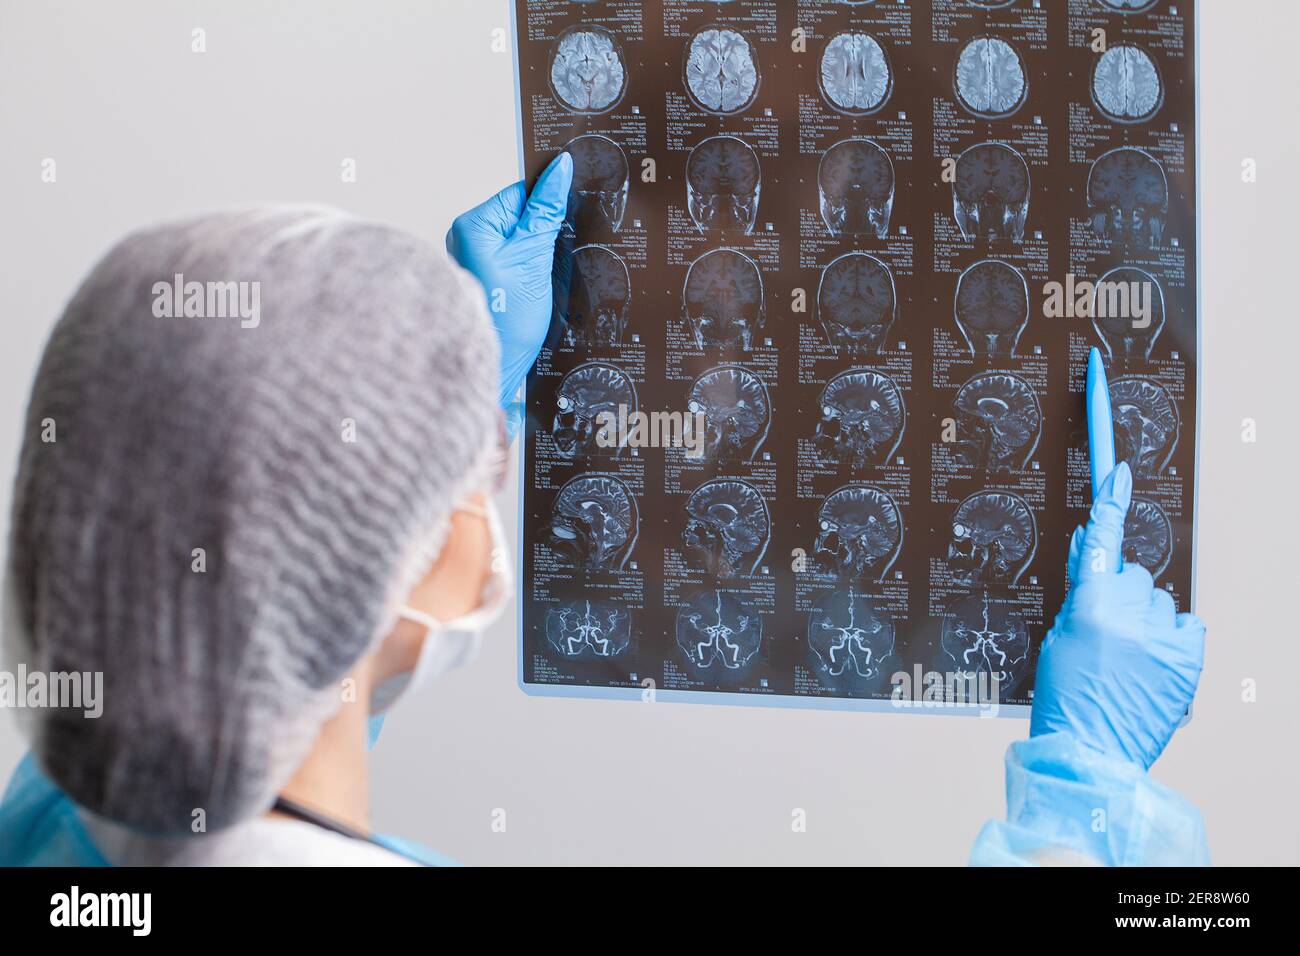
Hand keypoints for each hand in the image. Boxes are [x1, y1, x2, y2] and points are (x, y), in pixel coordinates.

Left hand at [446, 152, 572, 411]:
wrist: (496, 367)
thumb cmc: (508, 319)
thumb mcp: (534, 258)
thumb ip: (546, 212)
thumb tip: (560, 169)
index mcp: (474, 224)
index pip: (520, 193)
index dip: (548, 203)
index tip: (570, 216)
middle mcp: (467, 237)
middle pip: (519, 214)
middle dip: (544, 229)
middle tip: (555, 255)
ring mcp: (474, 258)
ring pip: (519, 237)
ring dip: (539, 251)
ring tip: (543, 276)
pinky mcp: (484, 276)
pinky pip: (513, 258)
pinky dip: (530, 267)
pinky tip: (536, 285)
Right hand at [1030, 462, 1205, 770]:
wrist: (1090, 753)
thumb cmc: (1064, 699)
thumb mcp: (1058, 637)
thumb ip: (1080, 592)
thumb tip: (1093, 546)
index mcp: (1089, 608)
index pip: (1103, 543)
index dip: (1111, 505)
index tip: (1120, 474)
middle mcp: (1130, 617)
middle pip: (1136, 575)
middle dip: (1124, 592)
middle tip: (1109, 628)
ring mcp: (1163, 639)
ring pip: (1162, 600)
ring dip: (1148, 618)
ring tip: (1129, 656)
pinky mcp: (1188, 660)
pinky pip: (1187, 625)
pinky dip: (1173, 637)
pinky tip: (1153, 661)